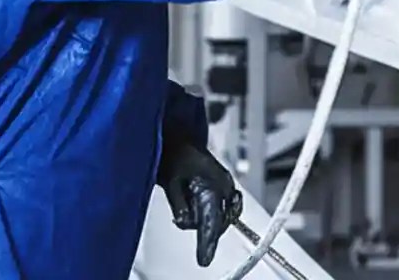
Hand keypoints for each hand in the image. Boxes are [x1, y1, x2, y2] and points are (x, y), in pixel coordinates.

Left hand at [157, 141, 241, 266]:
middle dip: (204, 227)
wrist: (179, 138)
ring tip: (187, 202)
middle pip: (220, 221)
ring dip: (208, 219)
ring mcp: (228, 184)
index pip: (212, 221)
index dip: (207, 243)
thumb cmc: (174, 155)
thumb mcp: (170, 182)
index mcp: (213, 185)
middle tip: (181, 217)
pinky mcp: (226, 184)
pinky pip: (227, 207)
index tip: (204, 260)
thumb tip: (185, 223)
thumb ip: (179, 204)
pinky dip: (216, 213)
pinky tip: (202, 208)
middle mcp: (225, 185)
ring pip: (223, 215)